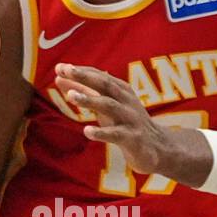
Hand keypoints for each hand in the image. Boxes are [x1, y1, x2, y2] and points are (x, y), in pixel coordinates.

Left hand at [54, 62, 208, 183]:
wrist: (158, 148)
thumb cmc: (126, 122)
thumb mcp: (105, 105)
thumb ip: (83, 92)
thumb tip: (58, 78)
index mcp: (120, 90)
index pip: (99, 76)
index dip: (80, 71)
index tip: (60, 67)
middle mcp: (126, 101)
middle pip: (105, 85)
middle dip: (85, 77)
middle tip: (66, 71)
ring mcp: (130, 119)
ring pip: (109, 106)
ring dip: (89, 99)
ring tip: (70, 95)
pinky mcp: (133, 138)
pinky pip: (116, 134)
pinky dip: (102, 132)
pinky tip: (87, 131)